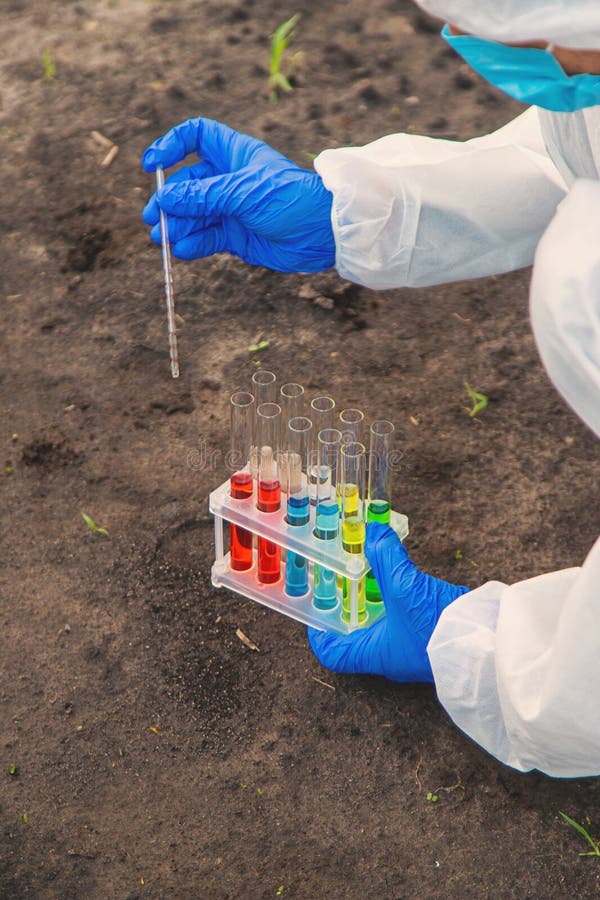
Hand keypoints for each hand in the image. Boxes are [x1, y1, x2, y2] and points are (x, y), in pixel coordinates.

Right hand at [141, 117, 335, 272]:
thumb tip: (164, 199)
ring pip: (194, 215)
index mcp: (233, 154)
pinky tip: (183, 250)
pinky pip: (207, 238)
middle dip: (169, 201)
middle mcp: (229, 180)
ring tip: (162, 239)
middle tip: (153, 217)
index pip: (195, 138)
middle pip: (187, 184)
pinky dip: (193, 244)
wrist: (322, 234)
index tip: (152, 165)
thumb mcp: (242, 192)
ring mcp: (232, 209)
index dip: (171, 146)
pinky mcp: (236, 237)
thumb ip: (202, 196)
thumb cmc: (290, 200)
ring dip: (176, 226)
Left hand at [308, 522, 468, 682]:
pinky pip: (404, 622)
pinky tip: (400, 582)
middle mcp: (392, 656)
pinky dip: (396, 603)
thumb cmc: (439, 626)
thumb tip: (372, 532)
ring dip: (373, 604)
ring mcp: (413, 649)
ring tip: (366, 577)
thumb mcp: (403, 585)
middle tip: (339, 586)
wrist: (488, 640)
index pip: (334, 654)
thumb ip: (385, 557)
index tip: (314, 614)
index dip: (319, 636)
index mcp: (376, 653)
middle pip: (356, 639)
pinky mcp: (432, 638)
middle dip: (346, 612)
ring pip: (382, 628)